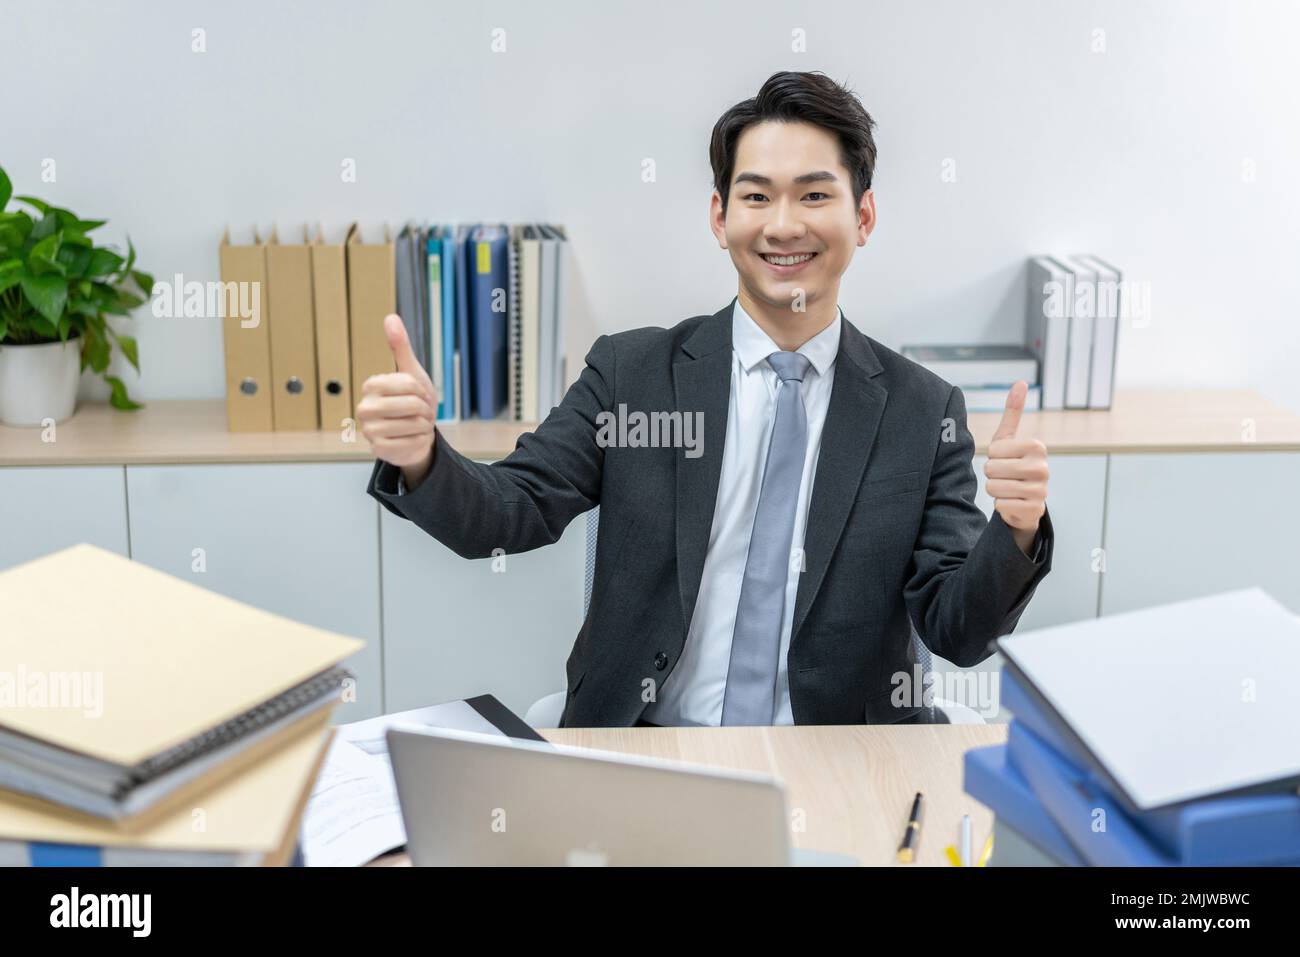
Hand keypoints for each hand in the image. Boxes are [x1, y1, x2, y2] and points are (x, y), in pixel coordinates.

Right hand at [357, 315, 438, 485]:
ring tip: (417, 425)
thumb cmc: (413, 402)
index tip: (419, 394)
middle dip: (425, 409)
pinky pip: (412, 443)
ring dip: (424, 426)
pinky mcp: (378, 450)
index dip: (422, 390)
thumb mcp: (411, 372)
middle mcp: (365, 407)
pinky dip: (420, 441)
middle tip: (420, 412)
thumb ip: (400, 346)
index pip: (408, 383)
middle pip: (412, 405)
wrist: (416, 434)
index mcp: (371, 386)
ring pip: (414, 425)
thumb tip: (390, 317)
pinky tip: (413, 439)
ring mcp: (369, 431)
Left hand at [983, 380, 1048, 556]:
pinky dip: (1000, 505)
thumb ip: (1013, 412)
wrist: (1025, 502)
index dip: (992, 456)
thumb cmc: (1012, 465)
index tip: (1004, 459)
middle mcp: (1043, 468)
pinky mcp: (1034, 510)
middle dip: (991, 474)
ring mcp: (1041, 490)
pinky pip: (1000, 505)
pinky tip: (1012, 502)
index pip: (993, 450)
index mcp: (1036, 447)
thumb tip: (1020, 382)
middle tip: (1004, 476)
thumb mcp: (1009, 439)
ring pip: (993, 487)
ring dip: (994, 490)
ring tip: (1008, 489)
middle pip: (991, 469)